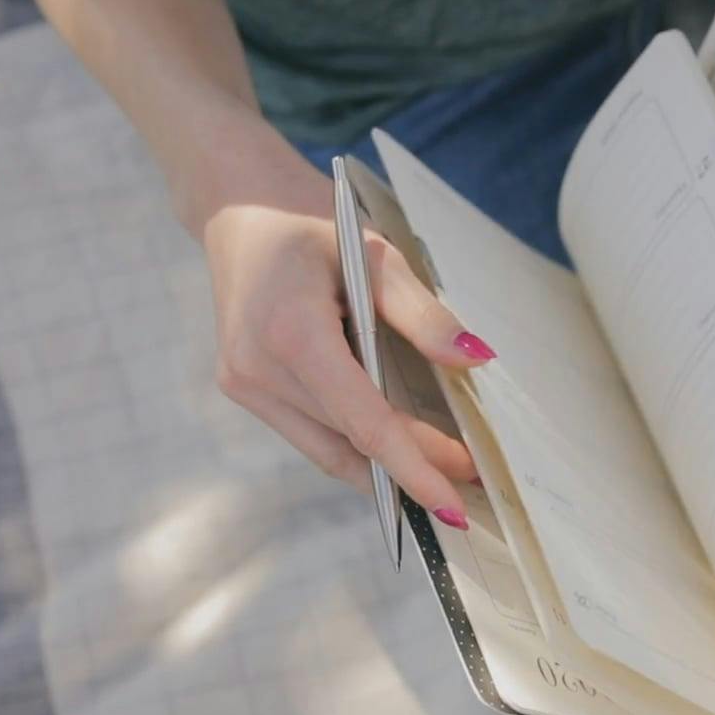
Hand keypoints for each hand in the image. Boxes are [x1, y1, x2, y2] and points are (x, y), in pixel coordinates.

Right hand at [197, 136, 486, 526]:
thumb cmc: (314, 225)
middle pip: (352, 441)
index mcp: (291, 333)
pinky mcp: (243, 388)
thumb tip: (474, 361)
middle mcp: (258, 368)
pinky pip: (310, 434)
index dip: (414, 467)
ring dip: (385, 468)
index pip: (364, 422)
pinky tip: (397, 452)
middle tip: (472, 482)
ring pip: (329, 449)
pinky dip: (355, 447)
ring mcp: (244, 384)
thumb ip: (424, 315)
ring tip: (443, 473)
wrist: (240, 211)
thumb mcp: (378, 256)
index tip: (454, 504)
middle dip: (413, 467)